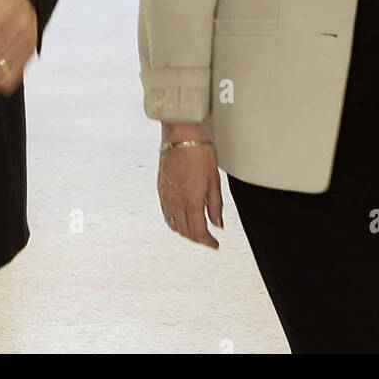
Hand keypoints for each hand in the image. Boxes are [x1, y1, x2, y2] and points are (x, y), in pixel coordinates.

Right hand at [158, 122, 222, 247]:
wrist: (181, 135)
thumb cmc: (198, 152)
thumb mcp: (214, 180)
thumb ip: (215, 205)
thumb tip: (217, 223)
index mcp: (192, 201)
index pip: (198, 232)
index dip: (208, 242)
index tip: (214, 244)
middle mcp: (177, 201)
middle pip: (185, 232)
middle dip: (197, 239)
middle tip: (207, 239)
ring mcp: (167, 196)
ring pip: (174, 225)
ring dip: (185, 233)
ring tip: (195, 232)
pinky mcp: (161, 189)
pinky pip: (166, 213)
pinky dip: (173, 222)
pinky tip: (179, 220)